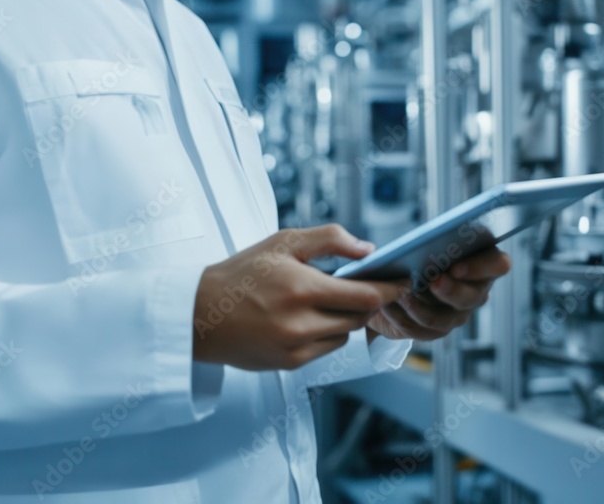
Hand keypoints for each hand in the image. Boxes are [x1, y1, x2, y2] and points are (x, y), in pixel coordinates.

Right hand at [193, 225, 404, 370]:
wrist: (200, 314)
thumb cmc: (242, 273)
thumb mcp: (282, 242)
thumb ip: (329, 239)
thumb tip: (369, 250)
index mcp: (301, 288)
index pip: (366, 296)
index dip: (391, 289)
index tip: (404, 281)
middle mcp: (300, 322)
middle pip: (360, 317)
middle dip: (367, 301)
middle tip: (366, 285)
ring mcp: (296, 347)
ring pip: (345, 334)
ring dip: (346, 317)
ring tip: (326, 299)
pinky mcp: (290, 364)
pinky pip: (326, 348)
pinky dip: (327, 333)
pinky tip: (308, 317)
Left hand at [367, 247, 510, 340]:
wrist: (391, 282)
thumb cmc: (412, 253)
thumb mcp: (415, 241)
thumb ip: (415, 241)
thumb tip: (386, 248)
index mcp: (480, 260)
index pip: (498, 265)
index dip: (481, 267)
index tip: (456, 267)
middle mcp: (475, 290)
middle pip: (472, 296)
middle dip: (450, 290)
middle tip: (431, 282)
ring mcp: (457, 314)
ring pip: (445, 319)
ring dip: (421, 307)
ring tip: (401, 293)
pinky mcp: (437, 330)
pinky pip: (422, 330)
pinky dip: (402, 317)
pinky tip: (388, 305)